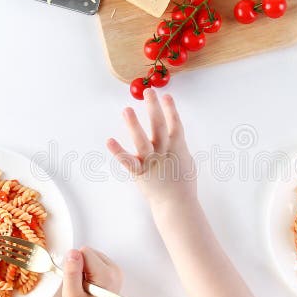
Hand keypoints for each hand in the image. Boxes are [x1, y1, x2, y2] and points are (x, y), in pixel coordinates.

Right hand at [62, 247, 123, 296]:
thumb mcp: (72, 296)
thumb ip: (71, 273)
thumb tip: (72, 253)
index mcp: (106, 274)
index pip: (83, 252)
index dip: (73, 266)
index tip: (75, 281)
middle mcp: (114, 270)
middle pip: (88, 252)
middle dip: (79, 267)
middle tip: (79, 286)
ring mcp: (115, 271)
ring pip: (91, 256)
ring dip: (83, 270)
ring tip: (84, 288)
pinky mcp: (113, 272)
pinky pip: (95, 262)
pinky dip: (89, 272)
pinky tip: (89, 286)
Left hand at [106, 89, 195, 207]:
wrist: (177, 205)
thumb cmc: (184, 184)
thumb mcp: (187, 161)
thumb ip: (179, 146)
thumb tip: (175, 134)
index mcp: (178, 147)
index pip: (175, 123)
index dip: (171, 109)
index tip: (166, 95)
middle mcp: (164, 151)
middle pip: (159, 125)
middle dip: (154, 107)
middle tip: (148, 91)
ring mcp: (151, 162)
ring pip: (142, 140)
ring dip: (134, 124)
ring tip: (127, 109)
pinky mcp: (140, 173)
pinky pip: (127, 161)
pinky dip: (118, 151)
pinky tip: (109, 140)